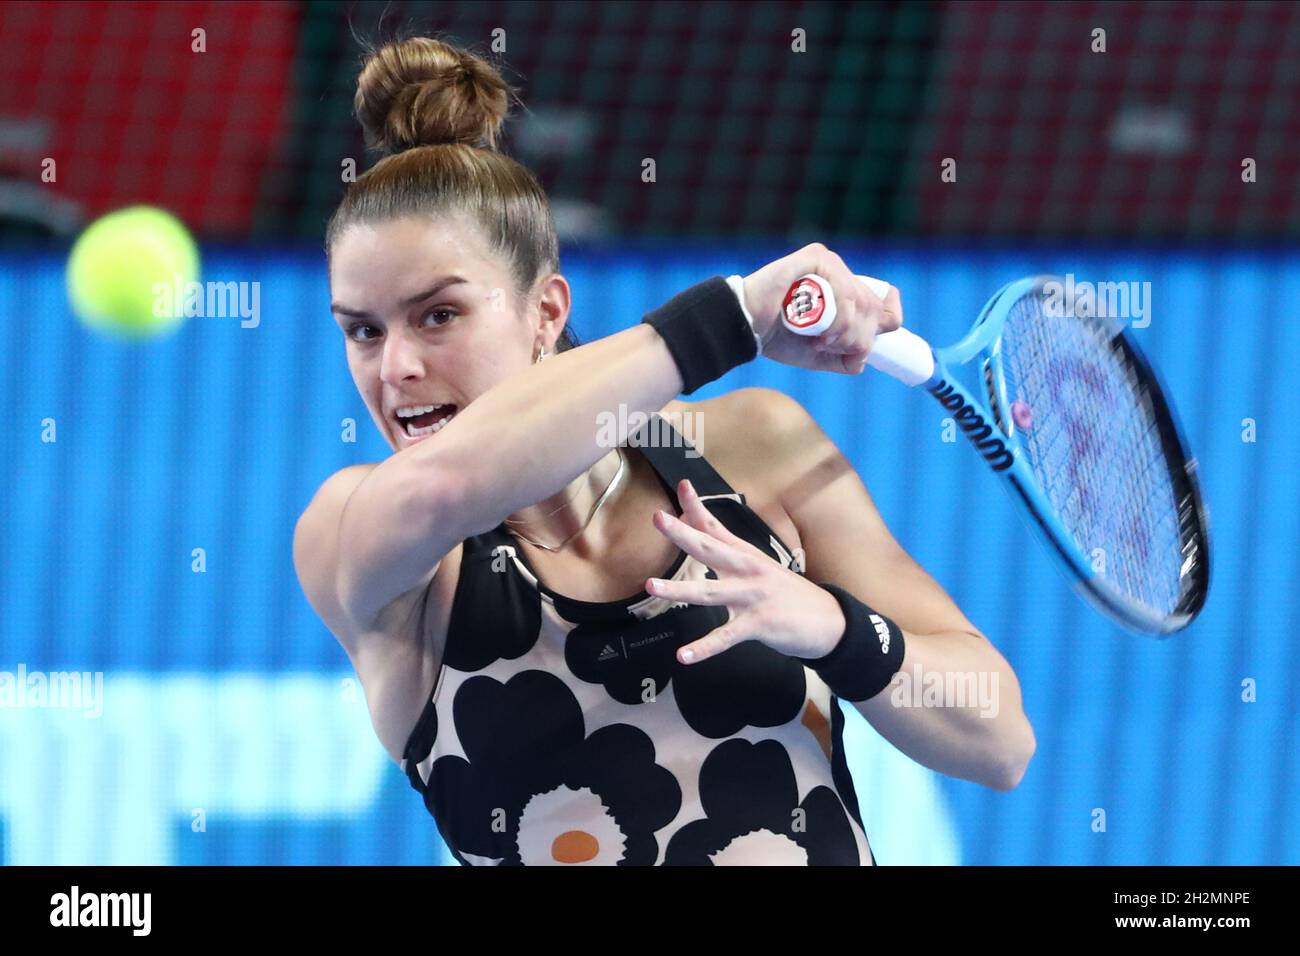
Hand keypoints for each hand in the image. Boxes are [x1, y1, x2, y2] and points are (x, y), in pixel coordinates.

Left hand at [646, 478, 846, 664]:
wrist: (828, 621)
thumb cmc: (786, 593)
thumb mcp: (758, 565)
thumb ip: (726, 548)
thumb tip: (698, 527)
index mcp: (744, 555)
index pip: (716, 527)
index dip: (697, 506)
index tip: (681, 485)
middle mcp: (746, 571)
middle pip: (709, 549)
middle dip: (682, 534)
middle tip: (659, 518)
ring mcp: (752, 597)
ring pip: (709, 592)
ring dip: (679, 590)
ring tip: (652, 586)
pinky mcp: (758, 624)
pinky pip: (725, 637)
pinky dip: (704, 648)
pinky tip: (683, 655)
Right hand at [739, 243, 903, 374]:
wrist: (747, 328)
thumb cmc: (776, 338)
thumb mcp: (817, 355)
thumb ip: (842, 358)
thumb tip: (863, 359)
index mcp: (844, 293)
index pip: (886, 301)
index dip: (888, 321)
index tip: (864, 346)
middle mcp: (841, 275)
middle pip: (874, 308)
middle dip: (858, 338)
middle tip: (830, 347)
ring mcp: (830, 265)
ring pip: (861, 302)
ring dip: (846, 331)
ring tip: (821, 341)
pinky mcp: (816, 258)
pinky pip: (843, 289)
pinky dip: (838, 316)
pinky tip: (818, 328)